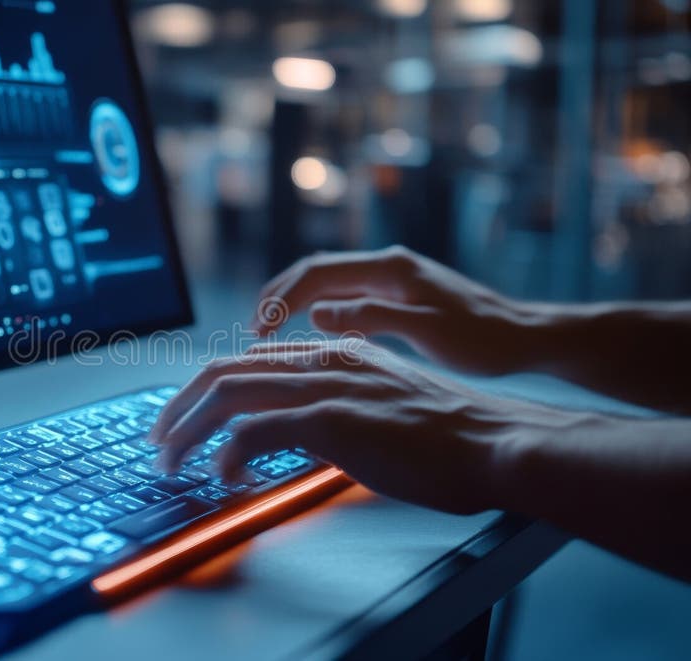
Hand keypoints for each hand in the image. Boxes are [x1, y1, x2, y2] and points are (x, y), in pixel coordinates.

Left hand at [152, 340, 594, 514]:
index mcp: (333, 353)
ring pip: (228, 395)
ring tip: (170, 464)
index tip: (184, 420)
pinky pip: (256, 432)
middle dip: (178, 407)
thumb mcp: (381, 404)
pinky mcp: (333, 419)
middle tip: (158, 442)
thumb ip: (339, 404)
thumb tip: (302, 430)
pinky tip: (224, 478)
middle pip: (223, 371)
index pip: (247, 361)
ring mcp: (326, 386)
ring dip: (187, 431)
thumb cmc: (447, 435)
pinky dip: (228, 455)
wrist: (495, 440)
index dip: (205, 389)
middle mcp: (323, 360)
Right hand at [254, 246, 549, 375]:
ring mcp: (393, 277)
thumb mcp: (426, 332)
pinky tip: (311, 332)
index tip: (260, 330)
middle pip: (316, 271)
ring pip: (328, 282)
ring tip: (270, 330)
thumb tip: (318, 314)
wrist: (527, 337)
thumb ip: (371, 318)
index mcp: (390, 269)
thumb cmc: (483, 340)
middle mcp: (387, 265)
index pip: (318, 275)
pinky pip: (346, 295)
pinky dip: (318, 308)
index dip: (282, 300)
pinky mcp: (399, 293)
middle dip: (279, 296)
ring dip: (295, 301)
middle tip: (254, 330)